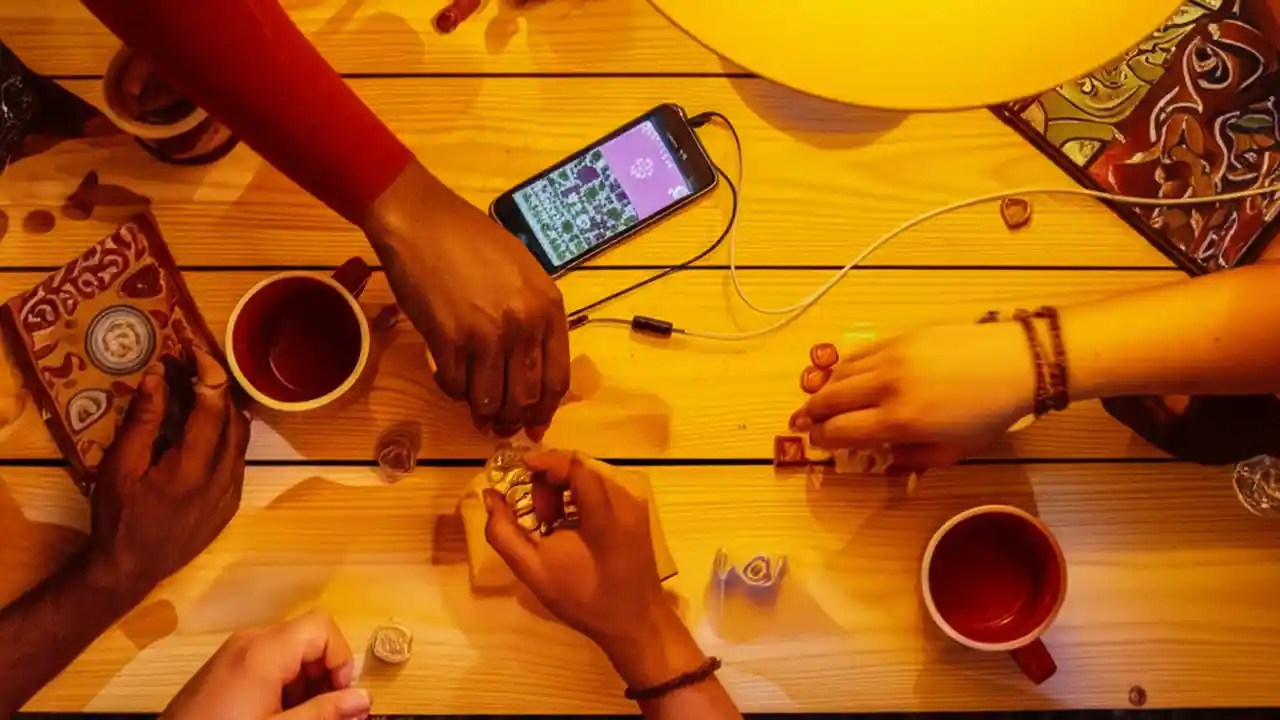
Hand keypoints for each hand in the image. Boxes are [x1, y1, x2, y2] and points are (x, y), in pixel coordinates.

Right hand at [88, 346, 249, 591]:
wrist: (130, 570)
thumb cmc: (117, 516)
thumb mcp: (119, 466)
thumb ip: (142, 420)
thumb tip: (157, 375)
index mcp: (191, 468)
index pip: (214, 407)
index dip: (208, 373)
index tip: (194, 350)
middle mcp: (222, 479)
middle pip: (235, 419)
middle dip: (217, 388)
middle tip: (192, 368)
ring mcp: (232, 492)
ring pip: (242, 439)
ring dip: (225, 410)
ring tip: (199, 391)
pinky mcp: (232, 503)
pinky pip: (238, 459)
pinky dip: (226, 435)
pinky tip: (204, 428)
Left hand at [161, 610, 370, 719]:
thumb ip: (325, 713)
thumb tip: (364, 698)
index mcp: (265, 650)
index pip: (322, 627)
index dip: (342, 659)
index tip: (343, 698)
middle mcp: (249, 641)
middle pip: (307, 639)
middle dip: (327, 676)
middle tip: (332, 715)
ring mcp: (233, 653)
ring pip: (290, 653)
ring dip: (307, 685)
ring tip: (307, 719)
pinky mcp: (223, 669)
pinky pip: (267, 664)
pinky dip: (284, 686)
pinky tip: (279, 716)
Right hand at [364, 161, 568, 437]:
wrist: (422, 221)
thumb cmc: (472, 241)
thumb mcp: (523, 273)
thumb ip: (534, 318)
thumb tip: (531, 369)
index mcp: (548, 308)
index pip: (557, 379)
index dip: (545, 411)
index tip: (534, 425)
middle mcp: (523, 325)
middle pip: (524, 397)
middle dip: (511, 419)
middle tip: (498, 426)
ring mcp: (486, 334)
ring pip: (489, 400)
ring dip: (481, 412)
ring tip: (474, 409)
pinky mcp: (448, 339)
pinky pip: (455, 387)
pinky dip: (452, 390)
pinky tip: (447, 375)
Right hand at [483, 449, 703, 687]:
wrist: (635, 623)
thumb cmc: (585, 600)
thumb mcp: (534, 571)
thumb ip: (504, 533)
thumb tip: (489, 496)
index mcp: (604, 511)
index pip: (573, 464)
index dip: (543, 462)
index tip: (518, 472)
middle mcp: (625, 498)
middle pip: (580, 466)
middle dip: (550, 480)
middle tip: (534, 514)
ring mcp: (636, 505)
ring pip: (591, 476)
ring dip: (564, 489)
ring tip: (549, 523)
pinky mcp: (638, 513)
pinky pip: (603, 489)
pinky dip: (580, 497)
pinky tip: (568, 526)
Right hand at [791, 322, 1034, 470]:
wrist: (1015, 363)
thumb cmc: (988, 414)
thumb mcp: (952, 451)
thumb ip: (909, 457)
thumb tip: (880, 453)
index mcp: (900, 421)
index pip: (841, 431)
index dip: (821, 439)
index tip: (814, 442)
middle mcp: (887, 387)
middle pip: (830, 400)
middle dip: (810, 414)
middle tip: (799, 422)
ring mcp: (891, 357)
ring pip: (840, 373)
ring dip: (823, 389)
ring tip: (815, 400)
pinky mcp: (899, 337)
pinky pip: (859, 353)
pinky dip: (844, 367)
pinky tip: (842, 376)